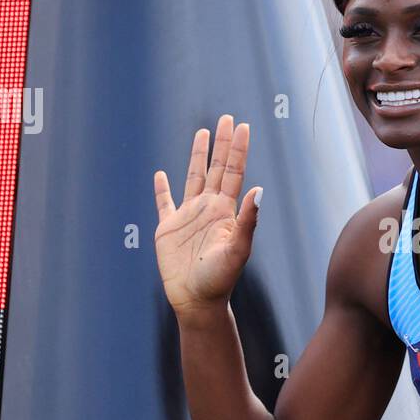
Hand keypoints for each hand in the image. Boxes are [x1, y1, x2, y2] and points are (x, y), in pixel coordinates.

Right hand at [153, 115, 260, 317]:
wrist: (197, 300)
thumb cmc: (220, 279)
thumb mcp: (238, 250)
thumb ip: (248, 221)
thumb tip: (258, 190)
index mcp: (226, 211)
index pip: (235, 173)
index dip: (238, 150)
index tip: (244, 126)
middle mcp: (209, 208)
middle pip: (217, 168)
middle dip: (222, 144)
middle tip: (227, 118)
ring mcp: (188, 217)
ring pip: (193, 177)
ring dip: (198, 156)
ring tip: (202, 133)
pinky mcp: (168, 228)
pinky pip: (164, 203)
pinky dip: (161, 189)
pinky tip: (160, 175)